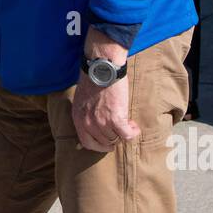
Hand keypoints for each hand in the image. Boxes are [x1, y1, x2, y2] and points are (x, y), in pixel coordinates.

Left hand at [71, 29, 134, 151]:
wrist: (102, 68)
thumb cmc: (93, 79)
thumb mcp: (82, 100)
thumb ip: (85, 114)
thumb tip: (93, 124)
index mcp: (78, 119)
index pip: (88, 143)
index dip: (100, 145)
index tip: (107, 141)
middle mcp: (88, 123)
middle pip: (105, 142)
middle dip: (114, 137)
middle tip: (120, 128)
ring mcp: (102, 122)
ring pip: (116, 138)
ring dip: (124, 133)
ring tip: (128, 123)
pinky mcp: (116, 118)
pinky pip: (127, 135)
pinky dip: (133, 132)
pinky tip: (134, 126)